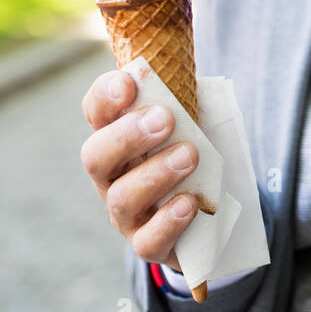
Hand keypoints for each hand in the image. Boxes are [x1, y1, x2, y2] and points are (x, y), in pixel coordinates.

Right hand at [80, 69, 198, 272]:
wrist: (214, 212)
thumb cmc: (198, 155)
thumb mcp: (195, 121)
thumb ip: (186, 99)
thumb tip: (189, 67)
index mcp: (117, 138)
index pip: (96, 113)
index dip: (105, 97)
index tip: (129, 82)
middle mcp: (111, 177)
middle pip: (95, 157)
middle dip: (127, 136)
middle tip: (165, 119)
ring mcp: (126, 214)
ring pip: (123, 198)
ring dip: (155, 174)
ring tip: (190, 155)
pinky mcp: (149, 244)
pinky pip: (148, 241)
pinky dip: (167, 222)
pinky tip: (188, 203)